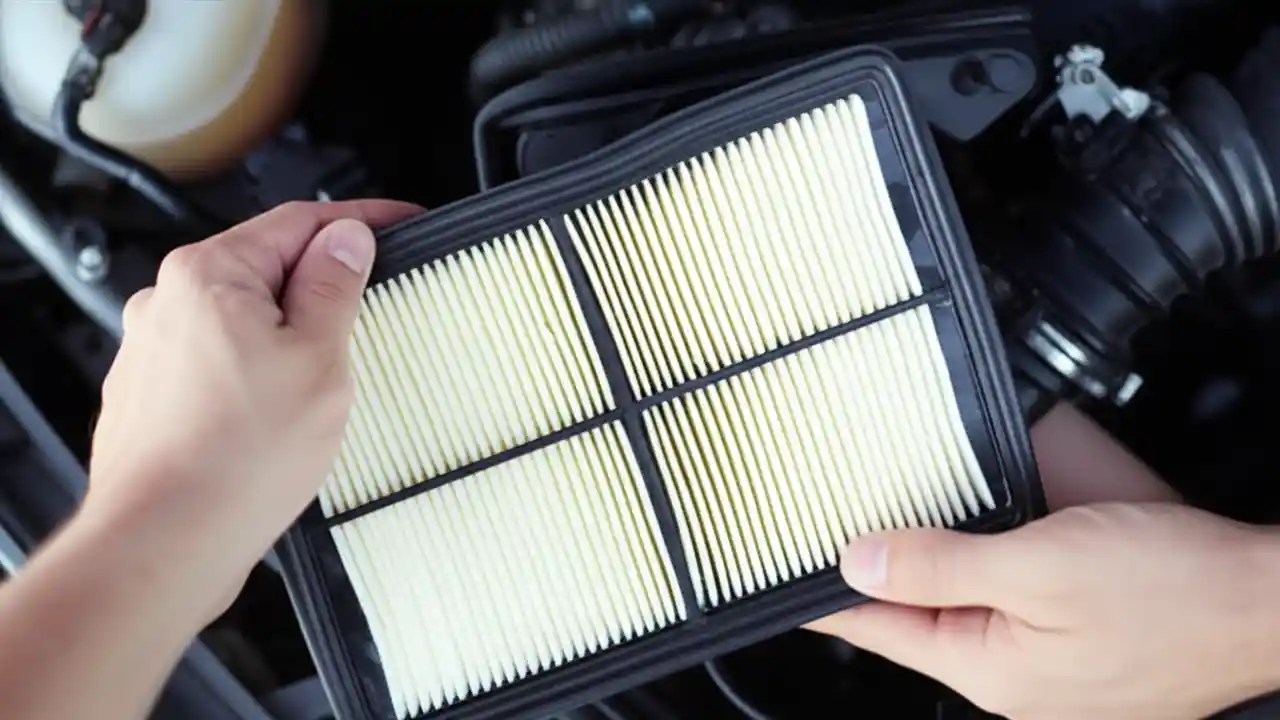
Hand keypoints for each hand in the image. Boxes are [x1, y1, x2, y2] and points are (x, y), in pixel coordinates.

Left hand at [85, 199, 420, 622]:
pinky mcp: (149, 398)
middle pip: (266, 269)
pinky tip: (278, 418)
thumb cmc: (235, 460)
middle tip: (371, 318)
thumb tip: (347, 239)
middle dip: (322, 286)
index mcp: (209, 275)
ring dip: (287, 337)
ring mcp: (151, 352)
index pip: (299, 220)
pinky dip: (256, 375)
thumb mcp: (319, 361)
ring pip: (242, 320)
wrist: (163, 543)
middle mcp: (167, 303)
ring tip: (321, 388)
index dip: (360, 219)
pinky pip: (218, 363)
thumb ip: (334, 288)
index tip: (400, 225)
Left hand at [809, 503, 1279, 719]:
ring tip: (894, 528)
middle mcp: (1014, 682)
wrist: (1270, 600)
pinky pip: (1008, 607)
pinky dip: (984, 570)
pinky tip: (982, 538)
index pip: (878, 629)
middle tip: (832, 531)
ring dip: (931, 568)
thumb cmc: (1175, 592)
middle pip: (918, 620)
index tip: (777, 576)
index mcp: (991, 671)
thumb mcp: (1037, 567)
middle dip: (877, 574)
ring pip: (963, 611)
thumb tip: (857, 563)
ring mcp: (1050, 670)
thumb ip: (939, 566)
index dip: (824, 596)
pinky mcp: (1080, 648)